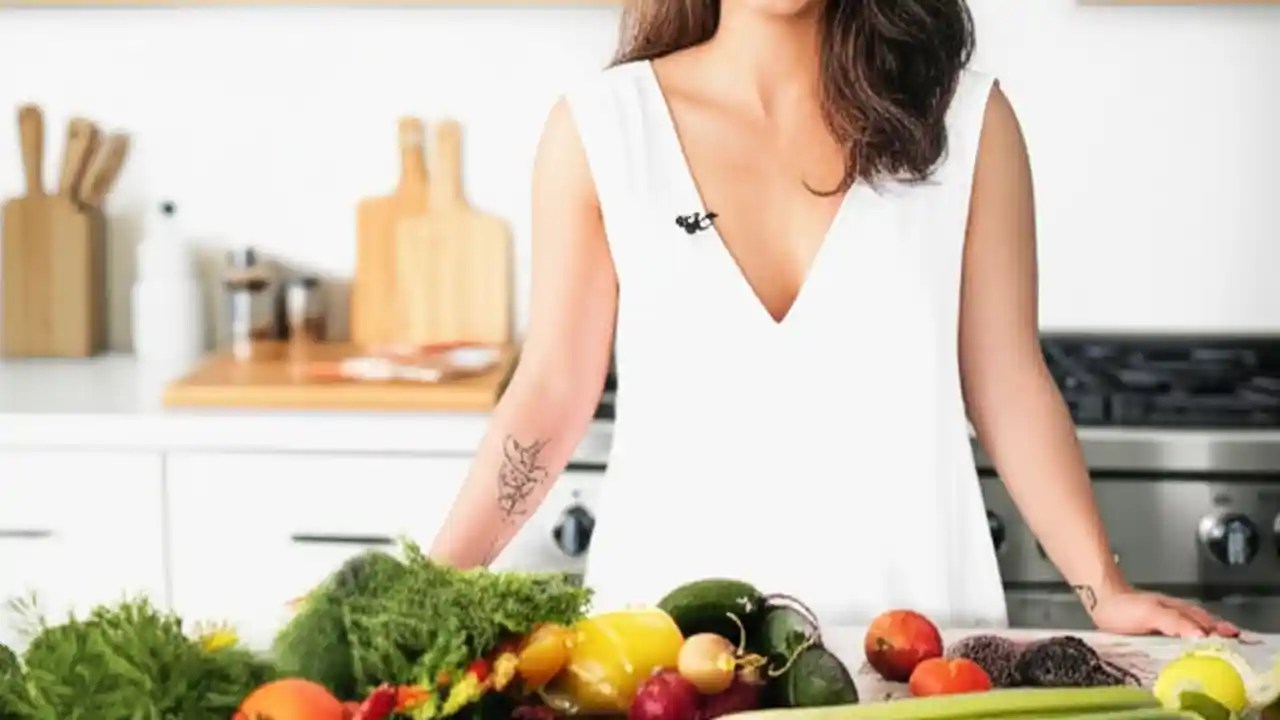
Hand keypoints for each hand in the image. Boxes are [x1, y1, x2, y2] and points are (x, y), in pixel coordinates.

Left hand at [1083, 583, 1239, 637]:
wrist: (1101, 600)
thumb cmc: (1123, 608)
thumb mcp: (1150, 613)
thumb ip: (1174, 622)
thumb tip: (1202, 635)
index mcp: (1177, 610)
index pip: (1203, 621)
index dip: (1218, 629)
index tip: (1234, 638)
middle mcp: (1175, 611)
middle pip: (1202, 619)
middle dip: (1219, 628)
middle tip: (1236, 639)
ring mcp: (1165, 615)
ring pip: (1193, 621)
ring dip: (1208, 629)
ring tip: (1222, 637)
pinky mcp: (1156, 622)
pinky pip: (1180, 627)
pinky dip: (1192, 632)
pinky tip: (1192, 637)